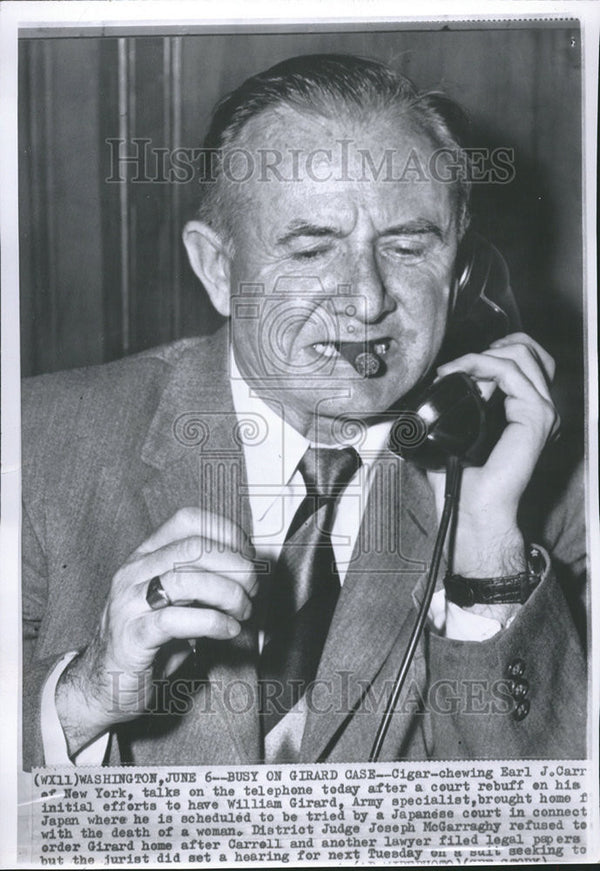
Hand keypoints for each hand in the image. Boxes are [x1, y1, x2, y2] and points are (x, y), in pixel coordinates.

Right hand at [55, 508, 255, 755]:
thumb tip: (247, 568)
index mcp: (145, 556)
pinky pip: (175, 620)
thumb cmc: (148, 640)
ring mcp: (128, 603)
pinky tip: (228, 630)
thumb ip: (200, 579)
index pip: (187, 520)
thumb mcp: (174, 599)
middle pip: (193, 548)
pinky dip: (212, 622)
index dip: (225, 532)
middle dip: (234, 565)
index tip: (248, 556)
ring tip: (242, 611)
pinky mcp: (132, 637)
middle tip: (252, 589)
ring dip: (227, 593)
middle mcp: (133, 573)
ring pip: (186, 579)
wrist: (103, 684)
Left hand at [427, 332, 558, 581]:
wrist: (472, 509)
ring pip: (522, 354)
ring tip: (456, 370)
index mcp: (523, 410)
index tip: (452, 369)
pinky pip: (511, 372)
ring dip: (481, 354)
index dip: (487, 353)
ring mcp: (541, 410)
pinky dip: (482, 364)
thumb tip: (441, 381)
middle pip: (528, 350)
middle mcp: (538, 407)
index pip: (519, 361)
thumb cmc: (463, 480)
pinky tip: (460, 373)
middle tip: (460, 365)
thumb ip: (457, 404)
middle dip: (491, 346)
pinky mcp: (536, 416)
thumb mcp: (454, 432)